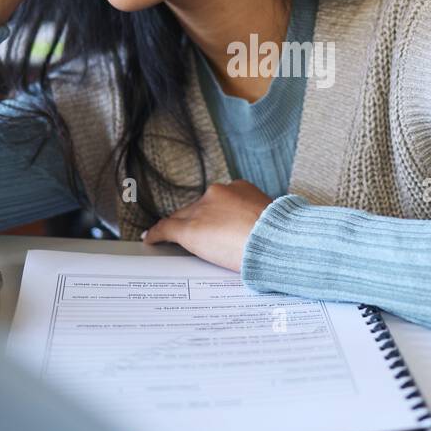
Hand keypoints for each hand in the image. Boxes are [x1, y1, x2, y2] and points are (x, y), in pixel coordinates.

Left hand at [141, 180, 272, 271]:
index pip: (217, 201)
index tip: (214, 222)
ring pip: (183, 218)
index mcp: (240, 188)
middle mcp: (218, 194)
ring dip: (181, 229)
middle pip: (198, 208)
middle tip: (199, 237)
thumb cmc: (279, 235)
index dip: (213, 214)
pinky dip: (157, 234)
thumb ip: (257, 220)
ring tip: (174, 239)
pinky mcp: (190, 229)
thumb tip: (258, 232)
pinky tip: (151, 239)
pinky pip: (167, 228)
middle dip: (197, 221)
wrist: (274, 241)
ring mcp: (202, 210)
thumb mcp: (271, 220)